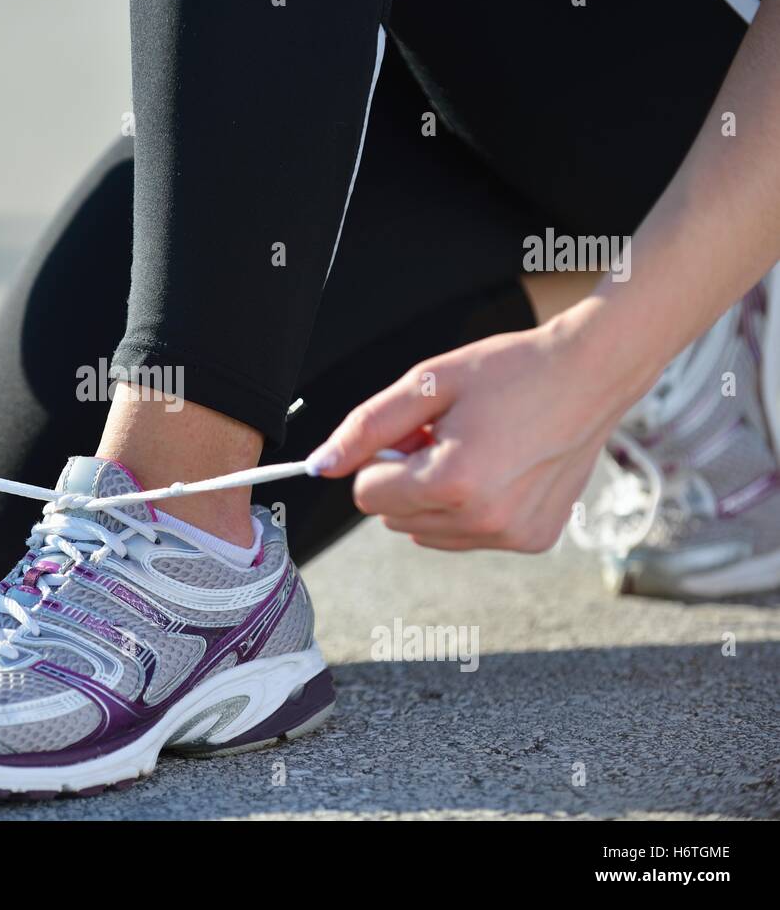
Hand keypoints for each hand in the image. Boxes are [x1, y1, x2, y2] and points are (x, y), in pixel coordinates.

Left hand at [307, 316, 646, 550]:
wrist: (592, 374)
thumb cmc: (511, 371)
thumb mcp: (427, 384)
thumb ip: (366, 427)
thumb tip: (319, 466)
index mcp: (451, 481)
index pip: (366, 494)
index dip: (381, 458)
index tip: (414, 432)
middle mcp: (482, 519)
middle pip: (392, 516)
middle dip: (406, 477)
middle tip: (448, 435)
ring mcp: (511, 535)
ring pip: (426, 531)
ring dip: (436, 497)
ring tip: (477, 451)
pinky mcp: (533, 540)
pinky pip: (468, 537)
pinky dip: (470, 509)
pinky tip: (502, 470)